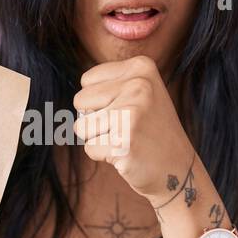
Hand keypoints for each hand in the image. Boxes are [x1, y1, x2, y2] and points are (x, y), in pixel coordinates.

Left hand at [72, 55, 195, 207]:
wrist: (179, 170)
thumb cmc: (149, 131)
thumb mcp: (139, 93)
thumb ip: (107, 84)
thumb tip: (58, 86)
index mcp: (141, 67)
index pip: (87, 81)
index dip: (100, 102)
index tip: (129, 110)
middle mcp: (139, 85)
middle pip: (80, 102)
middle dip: (96, 121)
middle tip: (127, 129)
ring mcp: (133, 112)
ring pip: (81, 127)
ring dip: (99, 139)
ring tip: (127, 141)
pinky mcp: (125, 141)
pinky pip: (90, 148)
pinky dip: (105, 156)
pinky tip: (129, 154)